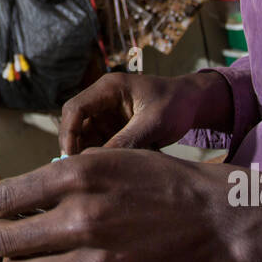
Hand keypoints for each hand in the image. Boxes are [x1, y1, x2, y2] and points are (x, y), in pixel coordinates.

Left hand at [0, 149, 261, 261]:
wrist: (211, 218)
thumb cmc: (157, 181)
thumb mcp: (106, 158)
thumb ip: (58, 176)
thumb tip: (9, 196)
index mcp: (79, 178)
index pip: (3, 198)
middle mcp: (82, 220)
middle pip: (3, 241)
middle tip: (6, 232)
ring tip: (28, 257)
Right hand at [58, 71, 233, 154]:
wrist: (193, 103)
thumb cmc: (176, 104)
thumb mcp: (153, 123)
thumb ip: (127, 140)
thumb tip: (99, 161)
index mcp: (108, 88)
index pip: (74, 109)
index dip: (68, 133)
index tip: (72, 157)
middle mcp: (103, 101)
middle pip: (76, 125)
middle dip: (77, 148)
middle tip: (84, 172)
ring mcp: (107, 116)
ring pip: (87, 139)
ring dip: (93, 155)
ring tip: (109, 171)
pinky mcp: (115, 129)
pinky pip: (101, 146)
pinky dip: (106, 158)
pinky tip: (119, 168)